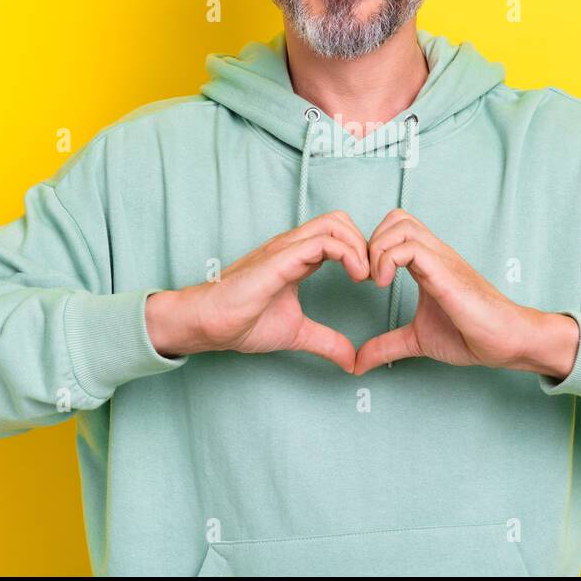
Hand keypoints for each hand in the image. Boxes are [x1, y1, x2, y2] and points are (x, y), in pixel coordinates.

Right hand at [146, 211, 368, 372]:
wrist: (209, 324)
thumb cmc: (242, 321)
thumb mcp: (297, 333)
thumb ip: (326, 341)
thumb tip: (351, 359)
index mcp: (297, 258)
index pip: (338, 235)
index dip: (360, 252)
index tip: (370, 281)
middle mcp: (293, 246)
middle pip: (340, 220)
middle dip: (364, 243)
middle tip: (371, 276)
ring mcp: (286, 248)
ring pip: (335, 224)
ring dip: (359, 247)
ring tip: (364, 276)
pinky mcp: (281, 258)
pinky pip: (322, 241)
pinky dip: (347, 254)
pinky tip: (354, 276)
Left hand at [353, 208, 579, 377]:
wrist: (507, 341)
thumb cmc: (471, 335)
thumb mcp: (417, 340)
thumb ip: (387, 346)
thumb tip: (359, 362)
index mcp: (427, 263)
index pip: (394, 229)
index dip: (371, 248)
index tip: (365, 280)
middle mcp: (434, 254)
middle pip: (396, 217)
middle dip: (371, 242)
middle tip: (367, 277)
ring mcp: (441, 259)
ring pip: (400, 224)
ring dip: (377, 249)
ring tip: (377, 281)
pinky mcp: (445, 272)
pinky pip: (410, 248)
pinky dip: (387, 261)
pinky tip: (385, 286)